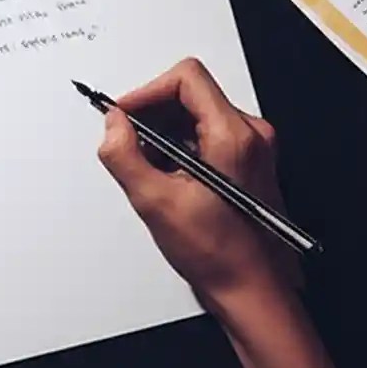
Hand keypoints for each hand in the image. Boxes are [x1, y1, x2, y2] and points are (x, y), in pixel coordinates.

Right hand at [96, 58, 300, 310]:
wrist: (254, 289)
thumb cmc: (220, 254)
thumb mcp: (157, 203)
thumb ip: (126, 156)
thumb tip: (113, 124)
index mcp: (233, 135)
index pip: (186, 78)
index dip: (147, 92)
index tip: (124, 116)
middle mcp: (250, 134)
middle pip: (191, 95)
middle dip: (153, 116)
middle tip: (128, 143)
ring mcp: (253, 149)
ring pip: (197, 117)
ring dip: (165, 135)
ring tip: (149, 170)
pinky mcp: (248, 163)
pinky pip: (208, 137)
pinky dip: (181, 149)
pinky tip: (168, 181)